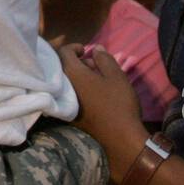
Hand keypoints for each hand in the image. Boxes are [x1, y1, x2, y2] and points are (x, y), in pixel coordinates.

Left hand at [57, 43, 147, 177]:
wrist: (120, 136)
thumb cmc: (118, 102)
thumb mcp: (116, 75)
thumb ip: (104, 58)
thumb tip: (95, 48)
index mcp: (73, 74)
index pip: (63, 52)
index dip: (74, 47)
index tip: (86, 51)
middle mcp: (64, 87)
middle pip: (63, 67)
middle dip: (77, 62)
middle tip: (94, 66)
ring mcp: (66, 103)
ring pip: (67, 82)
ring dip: (78, 76)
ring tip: (97, 79)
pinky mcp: (70, 115)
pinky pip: (69, 95)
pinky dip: (78, 89)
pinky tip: (92, 93)